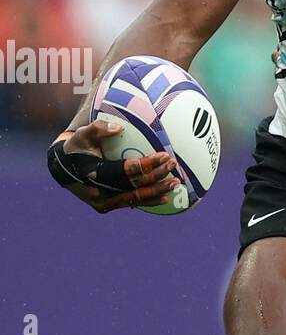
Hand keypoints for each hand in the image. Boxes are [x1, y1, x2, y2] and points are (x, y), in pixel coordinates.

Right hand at [50, 122, 179, 213]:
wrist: (60, 169)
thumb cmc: (76, 147)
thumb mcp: (82, 134)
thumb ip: (98, 128)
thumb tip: (119, 128)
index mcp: (94, 173)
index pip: (126, 171)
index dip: (147, 165)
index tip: (164, 155)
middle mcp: (98, 192)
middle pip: (134, 186)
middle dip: (157, 177)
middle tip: (173, 167)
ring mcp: (102, 203)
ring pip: (135, 198)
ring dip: (157, 192)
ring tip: (176, 184)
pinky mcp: (106, 207)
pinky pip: (130, 203)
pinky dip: (148, 200)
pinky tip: (165, 197)